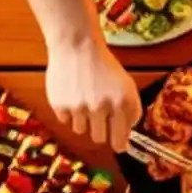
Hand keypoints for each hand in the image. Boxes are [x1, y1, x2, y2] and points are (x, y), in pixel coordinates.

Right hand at [45, 33, 141, 151]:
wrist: (77, 46)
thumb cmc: (103, 65)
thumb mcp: (127, 85)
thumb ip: (131, 111)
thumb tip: (127, 135)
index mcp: (121, 103)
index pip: (120, 139)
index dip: (119, 144)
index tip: (119, 146)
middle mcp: (100, 108)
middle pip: (99, 138)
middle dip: (100, 130)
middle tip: (98, 116)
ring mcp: (79, 108)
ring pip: (81, 130)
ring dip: (83, 120)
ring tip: (84, 100)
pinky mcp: (60, 105)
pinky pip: (65, 120)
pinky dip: (68, 112)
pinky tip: (72, 94)